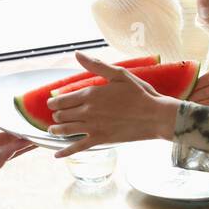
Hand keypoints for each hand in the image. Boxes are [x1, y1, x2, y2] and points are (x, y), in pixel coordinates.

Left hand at [0, 105, 31, 192]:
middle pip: (4, 136)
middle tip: (31, 122)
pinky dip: (21, 147)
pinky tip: (33, 140)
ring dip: (24, 140)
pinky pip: (9, 154)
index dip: (0, 118)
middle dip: (18, 130)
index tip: (13, 112)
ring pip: (11, 146)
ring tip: (39, 131)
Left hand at [46, 51, 178, 153]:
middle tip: (57, 116)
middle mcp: (87, 111)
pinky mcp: (100, 140)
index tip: (53, 103)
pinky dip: (65, 151)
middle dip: (56, 116)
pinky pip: (77, 148)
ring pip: (65, 130)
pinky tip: (56, 155)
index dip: (54, 102)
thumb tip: (77, 54)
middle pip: (61, 116)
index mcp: (90, 93)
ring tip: (53, 130)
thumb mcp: (119, 74)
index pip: (61, 99)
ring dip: (56, 130)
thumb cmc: (140, 93)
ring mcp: (93, 127)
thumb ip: (96, 65)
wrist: (155, 116)